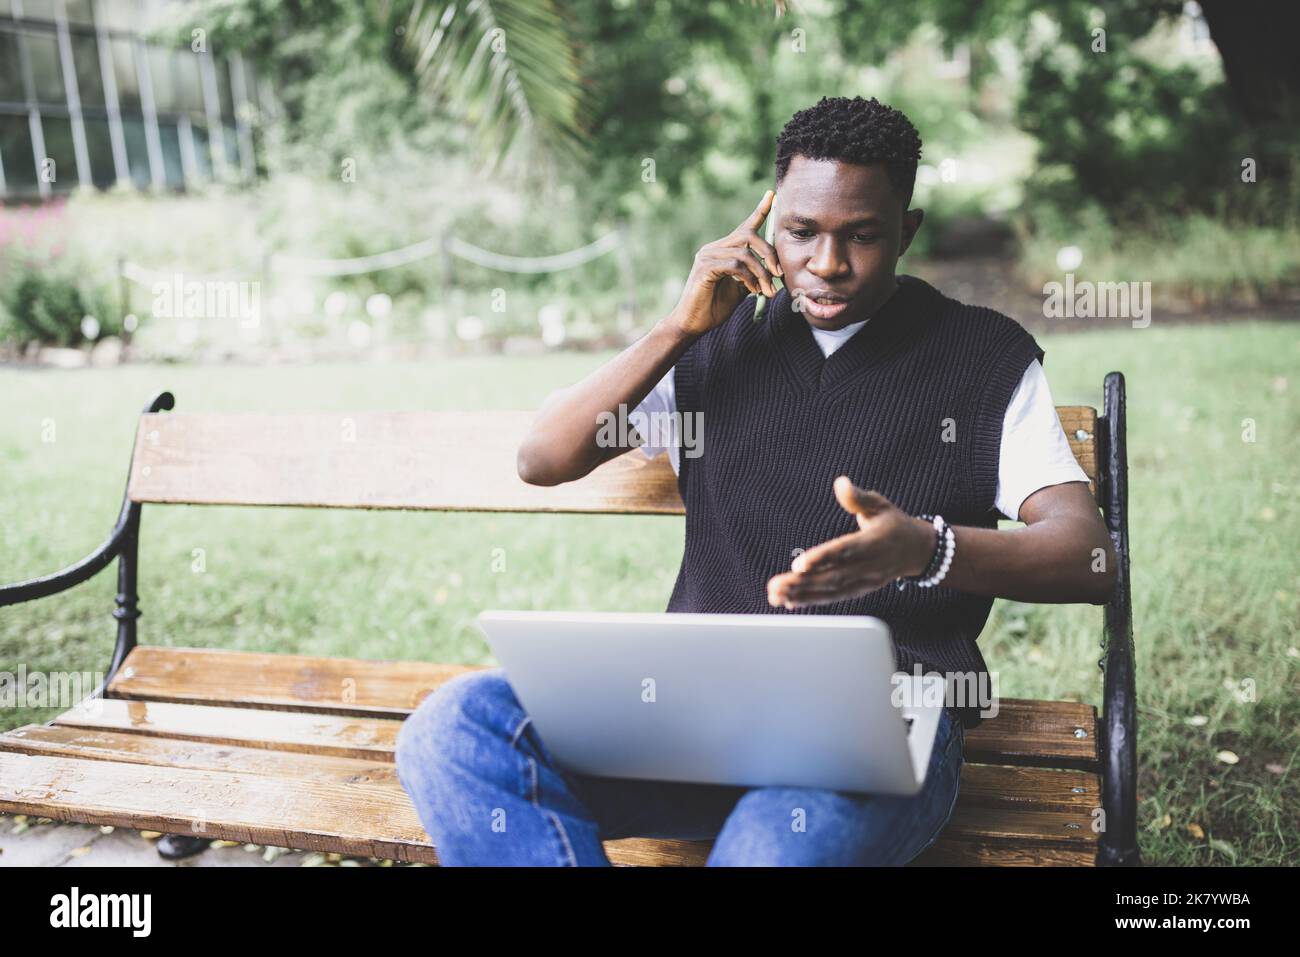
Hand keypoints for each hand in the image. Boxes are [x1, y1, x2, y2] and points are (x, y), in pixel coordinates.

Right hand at [668, 189, 782, 337]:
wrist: (693, 324)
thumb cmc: (714, 308)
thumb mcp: (741, 289)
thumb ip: (753, 276)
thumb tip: (775, 271)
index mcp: (722, 250)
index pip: (744, 227)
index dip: (759, 211)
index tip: (772, 196)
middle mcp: (714, 248)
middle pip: (748, 236)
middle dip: (769, 253)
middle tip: (779, 274)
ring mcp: (707, 256)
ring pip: (744, 253)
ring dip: (761, 273)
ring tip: (767, 291)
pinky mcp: (705, 267)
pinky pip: (734, 265)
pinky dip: (748, 278)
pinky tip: (752, 291)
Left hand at [767, 477, 936, 607]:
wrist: (918, 551)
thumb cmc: (893, 523)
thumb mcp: (880, 504)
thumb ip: (858, 497)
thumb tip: (840, 482)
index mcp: (874, 543)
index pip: (845, 551)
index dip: (822, 558)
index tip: (798, 565)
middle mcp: (869, 566)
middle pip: (833, 577)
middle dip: (802, 583)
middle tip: (775, 585)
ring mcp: (865, 581)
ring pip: (831, 591)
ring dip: (802, 595)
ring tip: (775, 594)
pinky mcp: (860, 589)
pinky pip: (834, 597)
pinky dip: (811, 601)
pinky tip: (789, 601)